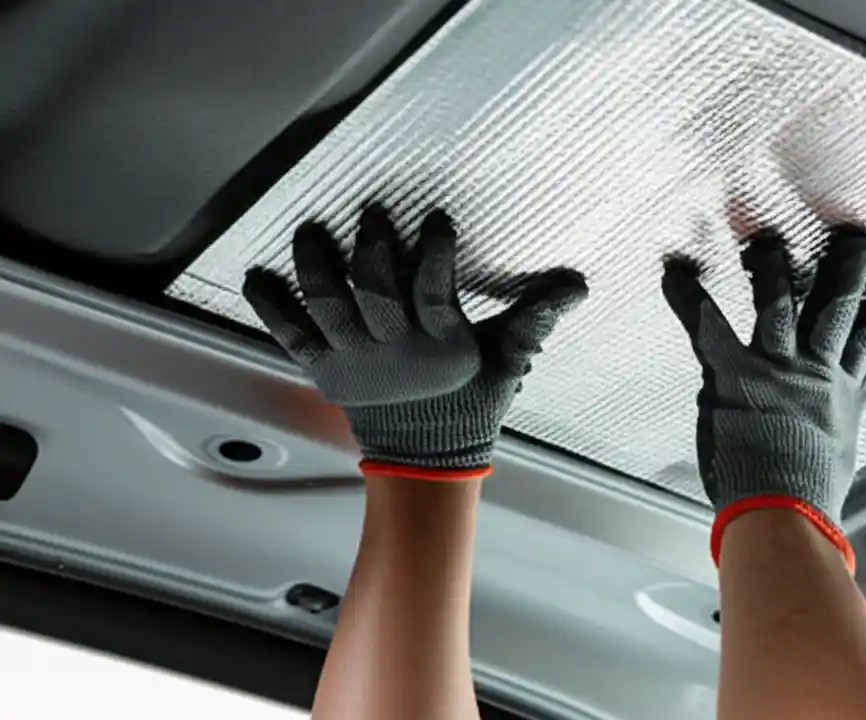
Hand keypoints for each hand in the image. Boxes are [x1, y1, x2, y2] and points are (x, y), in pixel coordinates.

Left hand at [243, 205, 587, 470]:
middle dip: (372, 246)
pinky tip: (257, 276)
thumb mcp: (507, 363)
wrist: (425, 460)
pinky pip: (290, 335)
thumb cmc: (468, 404)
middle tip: (374, 213)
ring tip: (313, 232)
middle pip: (374, 291)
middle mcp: (394, 354)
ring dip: (316, 263)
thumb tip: (575, 285)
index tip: (436, 219)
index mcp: (442, 348)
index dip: (434, 251)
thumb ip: (534, 320)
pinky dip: (270, 306)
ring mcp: (354, 363)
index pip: (434, 291)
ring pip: (327, 305)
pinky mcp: (324, 371)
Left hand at [662, 225, 865, 565]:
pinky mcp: (734, 373)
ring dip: (772, 263)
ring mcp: (775, 367)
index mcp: (841, 384)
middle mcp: (813, 368)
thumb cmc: (810, 486)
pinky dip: (688, 295)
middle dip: (847, 264)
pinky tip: (674, 270)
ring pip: (779, 300)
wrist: (783, 517)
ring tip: (766, 235)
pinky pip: (708, 323)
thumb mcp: (846, 436)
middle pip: (837, 303)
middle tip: (852, 232)